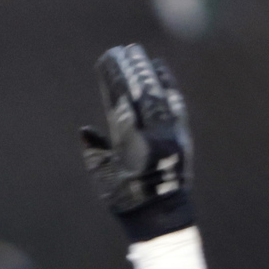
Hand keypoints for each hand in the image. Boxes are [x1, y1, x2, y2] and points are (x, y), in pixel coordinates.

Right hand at [81, 45, 194, 241]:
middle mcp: (152, 138)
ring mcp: (170, 136)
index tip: (106, 61)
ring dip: (148, 73)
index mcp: (130, 146)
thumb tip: (85, 130)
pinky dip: (167, 86)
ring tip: (137, 54)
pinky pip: (175, 105)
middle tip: (122, 51)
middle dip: (131, 71)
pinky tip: (160, 69)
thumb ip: (95, 153)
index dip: (113, 80)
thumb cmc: (127, 200)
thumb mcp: (105, 180)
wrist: (162, 217)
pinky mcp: (182, 136)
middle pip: (141, 95)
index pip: (120, 103)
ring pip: (159, 96)